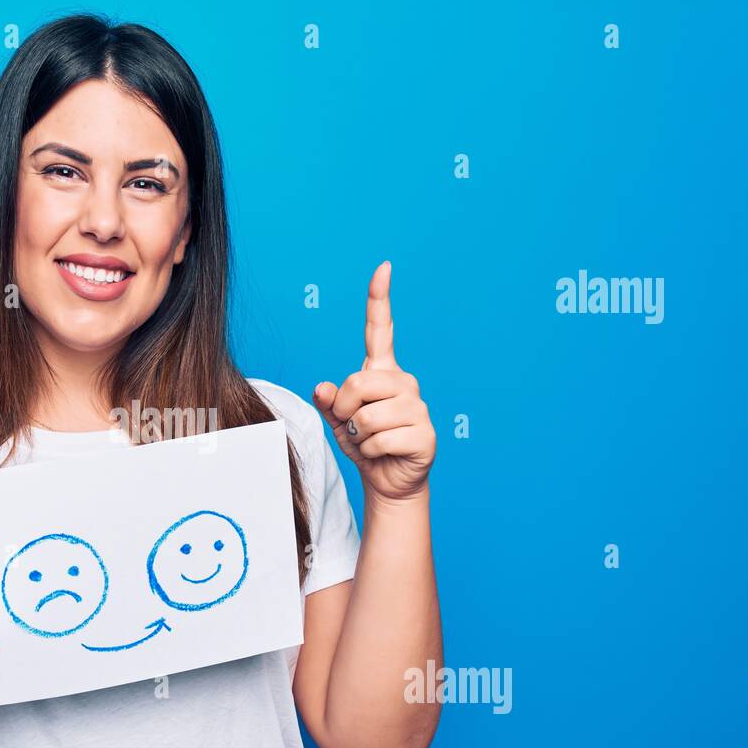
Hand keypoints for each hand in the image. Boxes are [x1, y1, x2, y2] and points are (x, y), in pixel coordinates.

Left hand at [312, 261, 435, 504]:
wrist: (388, 480)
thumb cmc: (364, 444)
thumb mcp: (338, 421)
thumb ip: (329, 402)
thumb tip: (322, 387)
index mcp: (381, 372)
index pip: (380, 330)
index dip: (379, 299)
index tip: (383, 267)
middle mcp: (403, 382)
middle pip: (358, 382)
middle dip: (343, 409)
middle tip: (352, 426)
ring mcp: (417, 406)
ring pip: (367, 415)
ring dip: (358, 435)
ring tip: (370, 440)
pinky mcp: (425, 433)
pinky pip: (380, 438)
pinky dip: (372, 451)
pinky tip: (384, 452)